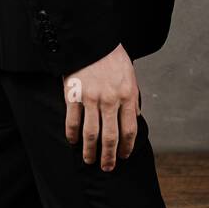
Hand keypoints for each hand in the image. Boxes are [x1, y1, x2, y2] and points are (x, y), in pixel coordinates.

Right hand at [63, 44, 139, 170]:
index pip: (129, 129)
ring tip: (89, 160)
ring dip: (90, 151)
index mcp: (127, 95)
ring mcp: (90, 98)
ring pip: (91, 134)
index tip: (123, 156)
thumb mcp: (130, 75)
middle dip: (109, 156)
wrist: (91, 40)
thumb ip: (133, 97)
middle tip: (107, 167)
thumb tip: (136, 117)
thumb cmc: (112, 58)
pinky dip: (72, 135)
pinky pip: (73, 121)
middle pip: (110, 137)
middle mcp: (110, 99)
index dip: (127, 146)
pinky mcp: (73, 95)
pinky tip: (73, 142)